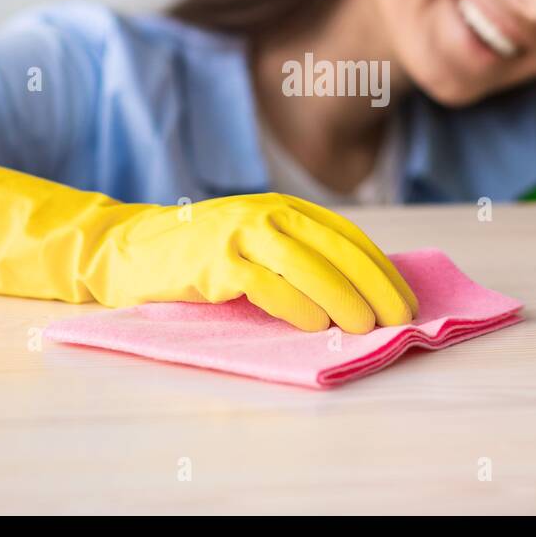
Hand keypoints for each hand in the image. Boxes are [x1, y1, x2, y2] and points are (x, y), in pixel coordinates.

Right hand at [102, 192, 418, 332]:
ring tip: (364, 328)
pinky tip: (315, 326)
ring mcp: (240, 235)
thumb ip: (298, 255)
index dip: (381, 270)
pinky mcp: (214, 262)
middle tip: (397, 320)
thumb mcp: (256, 240)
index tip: (404, 301)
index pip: (348, 237)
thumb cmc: (201, 255)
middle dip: (373, 286)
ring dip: (343, 299)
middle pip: (336, 250)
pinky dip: (295, 306)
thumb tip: (359, 294)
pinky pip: (265, 285)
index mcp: (284, 208)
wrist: (131, 250)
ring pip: (307, 266)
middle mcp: (267, 213)